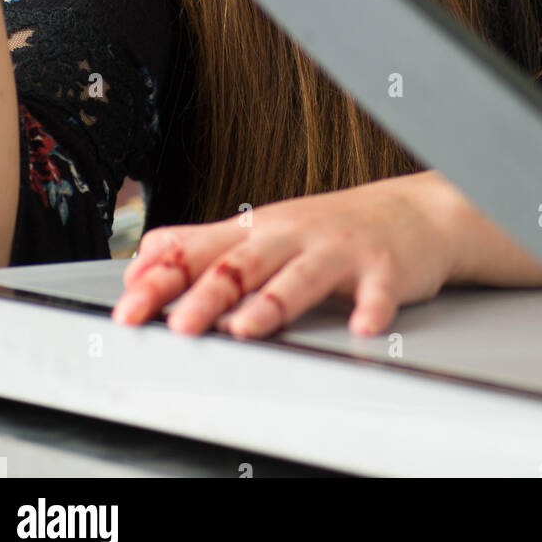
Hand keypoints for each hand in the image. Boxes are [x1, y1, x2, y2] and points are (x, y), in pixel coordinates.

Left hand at [110, 170, 463, 338]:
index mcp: (259, 230)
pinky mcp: (384, 269)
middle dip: (209, 294)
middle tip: (180, 325)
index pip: (199, 250)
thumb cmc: (329, 228)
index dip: (161, 279)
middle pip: (244, 263)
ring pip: (302, 276)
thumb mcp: (262, 230)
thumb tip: (140, 263)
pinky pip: (377, 291)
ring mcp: (339, 250)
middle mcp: (294, 236)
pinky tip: (362, 326)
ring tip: (248, 327)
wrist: (412, 213)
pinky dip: (371, 308)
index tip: (128, 309)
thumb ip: (203, 246)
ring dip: (274, 302)